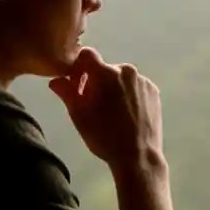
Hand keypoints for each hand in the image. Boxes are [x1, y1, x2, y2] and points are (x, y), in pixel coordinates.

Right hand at [49, 46, 163, 170]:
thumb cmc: (103, 136)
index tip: (76, 83)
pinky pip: (136, 87)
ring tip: (113, 113)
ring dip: (114, 89)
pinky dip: (130, 95)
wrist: (138, 155)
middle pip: (105, 69)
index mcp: (105, 73)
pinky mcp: (154, 91)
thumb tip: (56, 81)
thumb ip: (66, 92)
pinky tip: (127, 114)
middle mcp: (126, 70)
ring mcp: (143, 81)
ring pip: (121, 79)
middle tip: (94, 105)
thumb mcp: (79, 115)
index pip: (87, 55)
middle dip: (97, 82)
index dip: (78, 67)